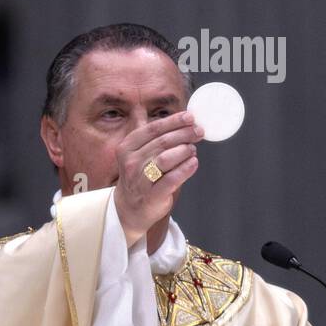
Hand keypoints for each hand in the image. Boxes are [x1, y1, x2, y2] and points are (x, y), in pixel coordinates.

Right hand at [113, 111, 203, 246]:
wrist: (129, 208)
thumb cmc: (141, 176)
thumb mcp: (140, 154)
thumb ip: (156, 139)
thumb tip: (184, 121)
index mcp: (127, 147)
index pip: (153, 129)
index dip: (173, 121)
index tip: (190, 117)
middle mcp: (131, 162)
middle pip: (161, 142)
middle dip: (184, 134)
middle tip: (198, 132)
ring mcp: (140, 180)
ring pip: (165, 159)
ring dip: (184, 151)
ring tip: (193, 149)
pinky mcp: (151, 196)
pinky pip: (171, 179)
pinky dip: (185, 169)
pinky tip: (194, 163)